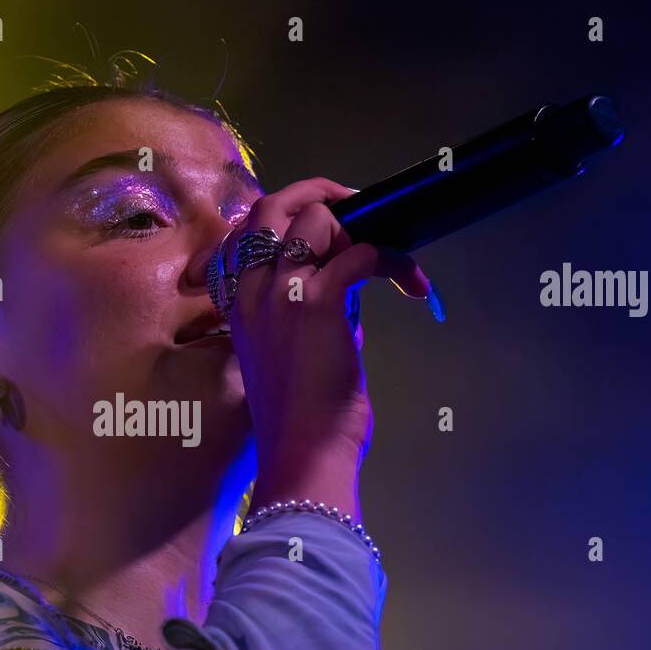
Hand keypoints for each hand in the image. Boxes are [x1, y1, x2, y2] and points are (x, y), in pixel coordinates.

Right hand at [224, 177, 429, 510]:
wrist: (302, 456)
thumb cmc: (297, 420)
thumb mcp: (287, 354)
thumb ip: (306, 311)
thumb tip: (344, 283)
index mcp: (238, 305)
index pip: (245, 231)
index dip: (286, 216)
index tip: (326, 230)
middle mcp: (252, 291)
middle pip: (271, 205)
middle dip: (319, 194)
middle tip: (359, 208)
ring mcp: (281, 294)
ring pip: (316, 219)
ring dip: (361, 230)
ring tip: (388, 262)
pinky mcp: (318, 303)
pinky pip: (360, 253)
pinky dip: (393, 261)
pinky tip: (412, 286)